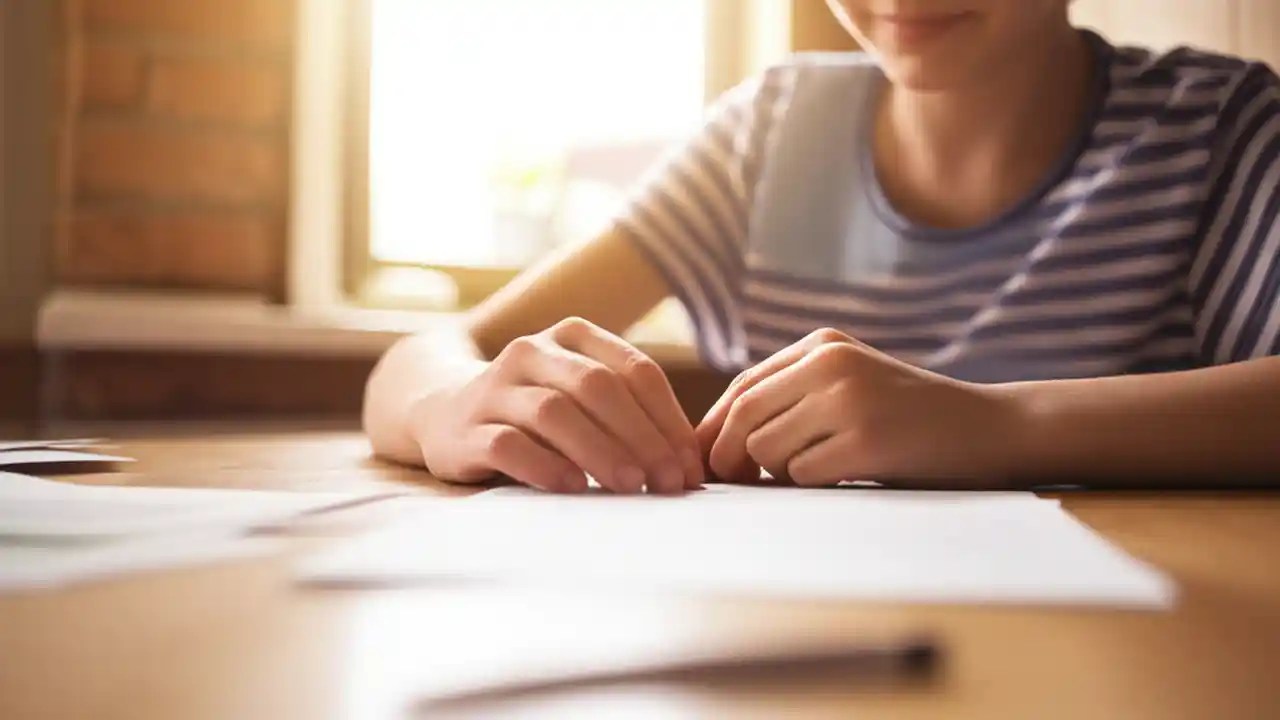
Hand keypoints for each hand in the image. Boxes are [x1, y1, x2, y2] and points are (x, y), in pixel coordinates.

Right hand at [410, 317, 702, 493]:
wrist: (444, 414)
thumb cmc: (536, 414)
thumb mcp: (581, 397)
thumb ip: (628, 415)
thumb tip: (692, 467)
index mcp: (571, 335)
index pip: (635, 370)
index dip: (669, 420)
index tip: (692, 469)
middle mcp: (530, 352)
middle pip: (597, 387)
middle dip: (642, 437)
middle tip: (670, 483)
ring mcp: (494, 388)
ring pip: (554, 412)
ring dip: (600, 451)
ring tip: (632, 487)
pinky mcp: (464, 430)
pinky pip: (508, 445)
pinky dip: (545, 466)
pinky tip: (573, 488)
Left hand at [696, 329, 1018, 487]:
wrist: (991, 428)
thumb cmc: (911, 418)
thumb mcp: (850, 384)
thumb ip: (792, 397)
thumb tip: (713, 443)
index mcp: (822, 344)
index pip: (742, 387)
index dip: (714, 428)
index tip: (708, 462)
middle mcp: (830, 362)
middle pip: (743, 417)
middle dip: (731, 457)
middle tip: (742, 484)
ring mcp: (848, 398)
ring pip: (767, 448)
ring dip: (781, 473)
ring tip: (822, 469)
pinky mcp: (865, 439)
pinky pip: (802, 474)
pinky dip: (814, 485)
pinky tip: (848, 475)